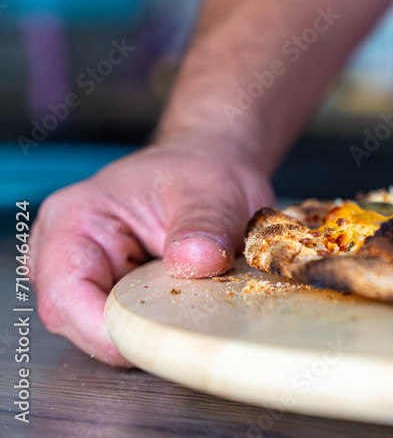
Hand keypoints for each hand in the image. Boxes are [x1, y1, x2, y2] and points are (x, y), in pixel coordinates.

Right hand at [32, 144, 272, 365]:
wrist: (214, 167)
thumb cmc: (204, 170)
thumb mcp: (214, 191)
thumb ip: (205, 226)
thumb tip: (196, 262)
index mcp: (75, 219)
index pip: (65, 294)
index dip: (104, 328)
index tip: (154, 338)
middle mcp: (66, 249)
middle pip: (74, 321)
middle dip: (128, 333)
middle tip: (184, 331)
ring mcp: (84, 273)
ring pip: (97, 329)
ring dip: (144, 329)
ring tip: (188, 311)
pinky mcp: (108, 290)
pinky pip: (120, 324)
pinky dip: (153, 324)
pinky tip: (182, 310)